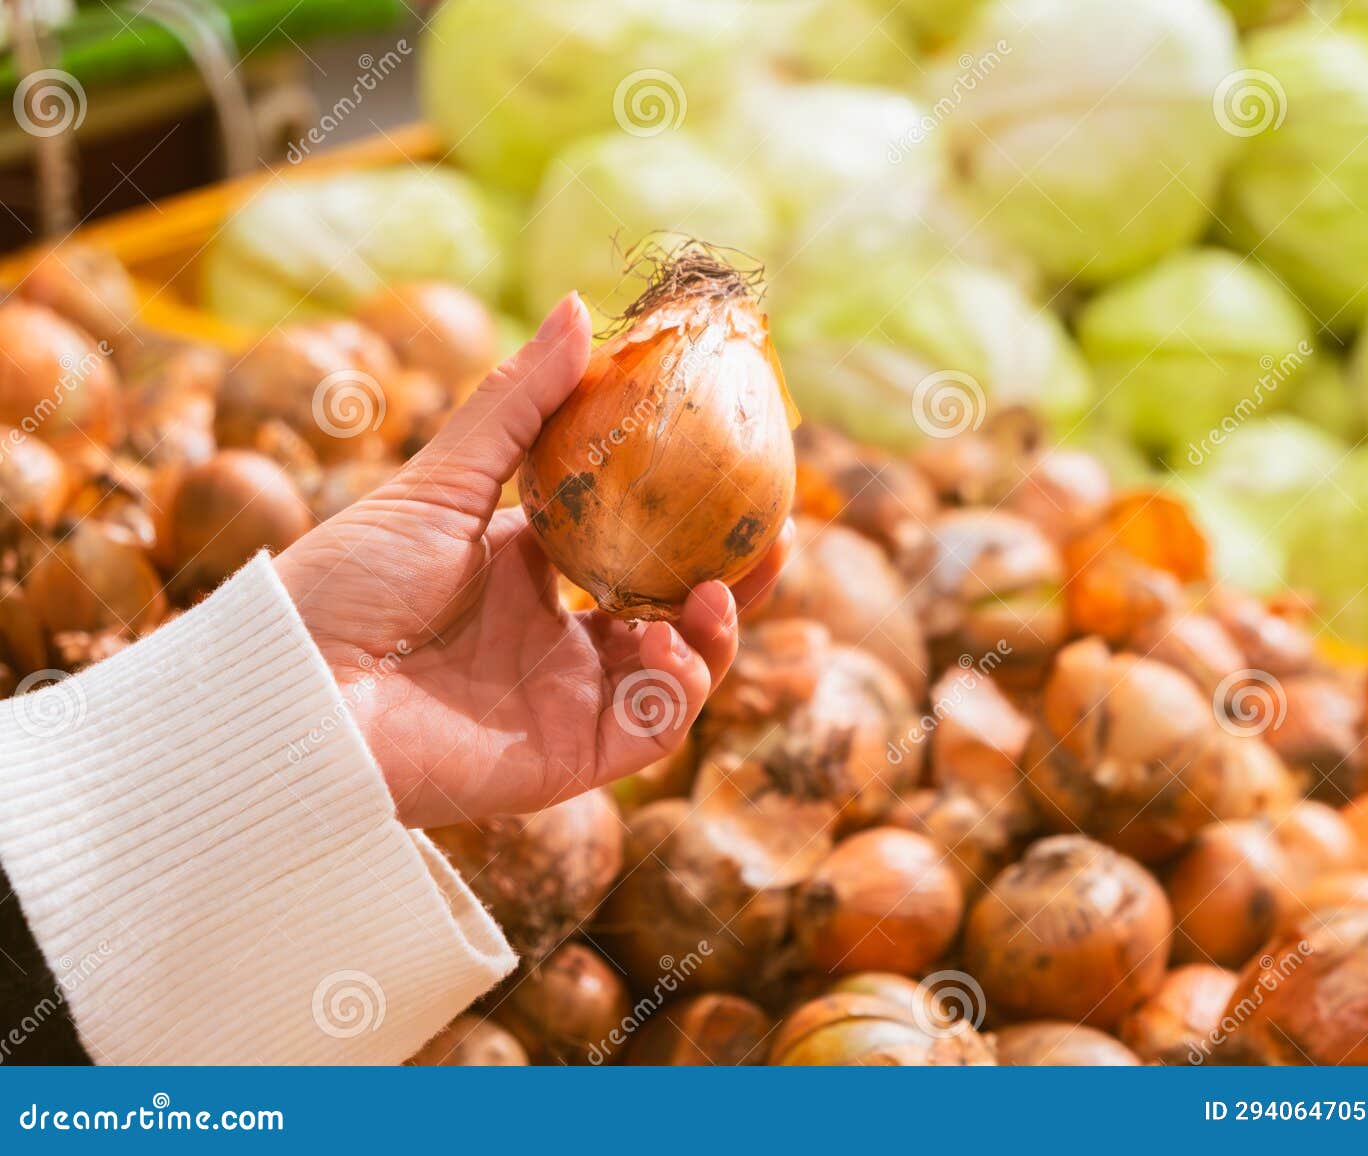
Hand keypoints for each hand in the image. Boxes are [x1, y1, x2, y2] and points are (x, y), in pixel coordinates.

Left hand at [274, 293, 790, 828]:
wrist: (295, 688)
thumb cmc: (348, 580)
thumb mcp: (442, 481)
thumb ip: (518, 405)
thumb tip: (579, 307)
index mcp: (533, 573)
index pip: (638, 547)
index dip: (697, 521)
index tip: (746, 475)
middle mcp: (559, 641)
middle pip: (675, 614)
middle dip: (735, 581)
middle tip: (778, 538)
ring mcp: (568, 702)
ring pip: (680, 675)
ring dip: (716, 636)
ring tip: (714, 593)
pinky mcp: (568, 758)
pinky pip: (653, 730)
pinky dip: (679, 690)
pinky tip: (667, 648)